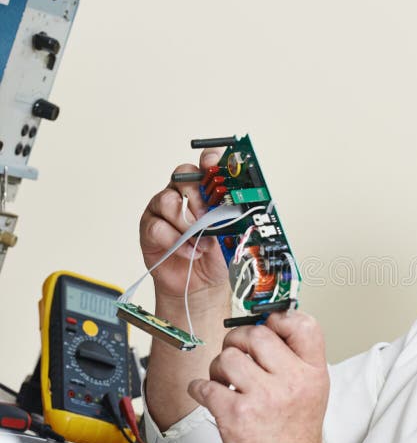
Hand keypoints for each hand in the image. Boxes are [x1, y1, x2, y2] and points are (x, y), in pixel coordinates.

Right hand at [139, 148, 228, 300]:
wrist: (202, 283)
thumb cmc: (217, 256)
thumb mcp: (234, 235)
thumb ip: (234, 218)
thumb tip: (239, 208)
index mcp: (206, 190)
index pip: (206, 162)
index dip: (209, 159)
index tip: (214, 165)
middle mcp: (183, 194)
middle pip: (183, 175)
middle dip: (198, 197)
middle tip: (209, 218)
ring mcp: (164, 210)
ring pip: (167, 200)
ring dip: (187, 224)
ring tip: (201, 244)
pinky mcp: (150, 229)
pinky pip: (157, 227)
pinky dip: (176, 242)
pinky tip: (189, 252)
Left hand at [187, 310, 347, 442]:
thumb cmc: (296, 433)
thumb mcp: (313, 389)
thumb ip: (296, 357)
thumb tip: (268, 324)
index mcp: (312, 373)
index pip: (303, 325)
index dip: (280, 318)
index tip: (267, 325)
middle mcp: (291, 382)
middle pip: (256, 335)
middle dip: (239, 341)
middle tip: (238, 354)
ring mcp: (263, 398)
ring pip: (228, 357)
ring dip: (219, 367)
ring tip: (226, 382)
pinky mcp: (235, 415)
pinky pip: (205, 385)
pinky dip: (200, 388)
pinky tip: (209, 395)